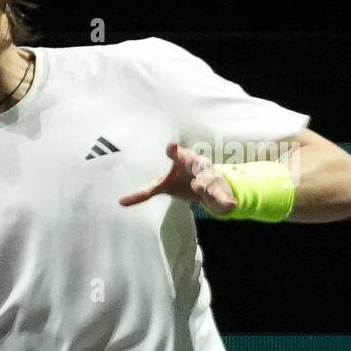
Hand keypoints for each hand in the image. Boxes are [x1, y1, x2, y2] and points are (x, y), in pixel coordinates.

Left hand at [118, 141, 236, 214]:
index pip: (179, 155)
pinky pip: (223, 197)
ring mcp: (212, 180)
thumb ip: (143, 193)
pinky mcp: (220, 193)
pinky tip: (232, 203)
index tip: (171, 146)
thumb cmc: (182, 181)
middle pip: (199, 164)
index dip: (175, 151)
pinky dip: (226, 200)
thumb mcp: (162, 186)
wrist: (210, 188)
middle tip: (189, 164)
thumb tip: (119, 201)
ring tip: (199, 188)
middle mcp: (200, 168)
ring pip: (210, 181)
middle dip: (195, 164)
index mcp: (185, 161)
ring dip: (205, 184)